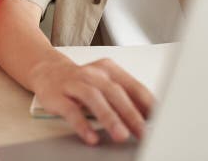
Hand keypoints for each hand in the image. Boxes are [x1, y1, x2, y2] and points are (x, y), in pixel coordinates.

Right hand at [31, 58, 153, 145]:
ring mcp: (75, 83)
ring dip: (109, 118)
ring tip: (121, 135)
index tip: (159, 119)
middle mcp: (93, 74)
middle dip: (131, 114)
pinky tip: (92, 137)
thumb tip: (148, 117)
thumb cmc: (82, 80)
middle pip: (115, 92)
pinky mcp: (58, 96)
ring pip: (94, 98)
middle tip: (143, 133)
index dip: (147, 103)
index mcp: (109, 70)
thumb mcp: (105, 83)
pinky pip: (71, 110)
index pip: (133, 86)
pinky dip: (83, 124)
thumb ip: (125, 97)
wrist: (48, 71)